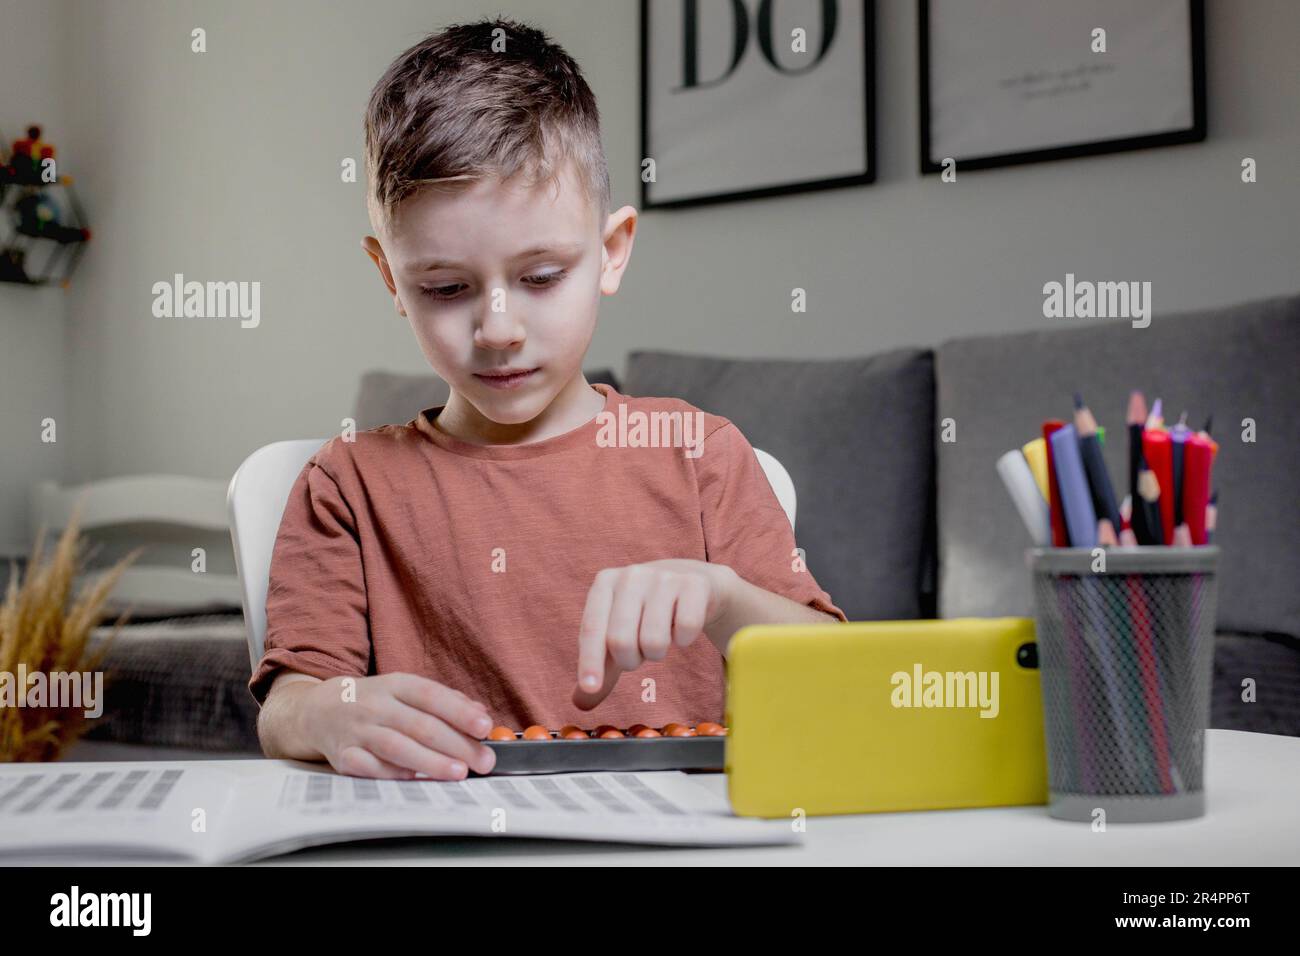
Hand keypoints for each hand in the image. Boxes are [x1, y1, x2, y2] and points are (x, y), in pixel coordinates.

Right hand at [302, 673, 496, 779]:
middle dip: (456, 745)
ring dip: (430, 761)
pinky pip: (369, 767)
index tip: (485, 727)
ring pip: (397, 747)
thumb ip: (445, 701)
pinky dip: (393, 774)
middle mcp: (376, 705)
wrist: (320, 710)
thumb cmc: (376, 703)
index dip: (459, 712)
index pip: (431, 695)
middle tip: (483, 761)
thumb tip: (481, 714)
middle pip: (420, 725)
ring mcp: (357, 731)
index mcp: (396, 685)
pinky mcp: (343, 756)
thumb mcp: (406, 691)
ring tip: (458, 773)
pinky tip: (415, 779)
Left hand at [573, 559, 736, 709]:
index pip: (592, 629)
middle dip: (631, 660)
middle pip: (620, 641)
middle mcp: (631, 575)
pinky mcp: (694, 584)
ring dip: (657, 652)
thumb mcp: (620, 633)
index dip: (590, 662)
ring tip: (660, 638)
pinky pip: (686, 629)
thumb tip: (580, 703)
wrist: (692, 582)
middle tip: (640, 653)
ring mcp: (664, 577)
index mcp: (605, 583)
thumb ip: (601, 667)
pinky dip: (684, 639)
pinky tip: (682, 628)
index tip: (591, 688)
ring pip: (654, 640)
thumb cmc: (647, 613)